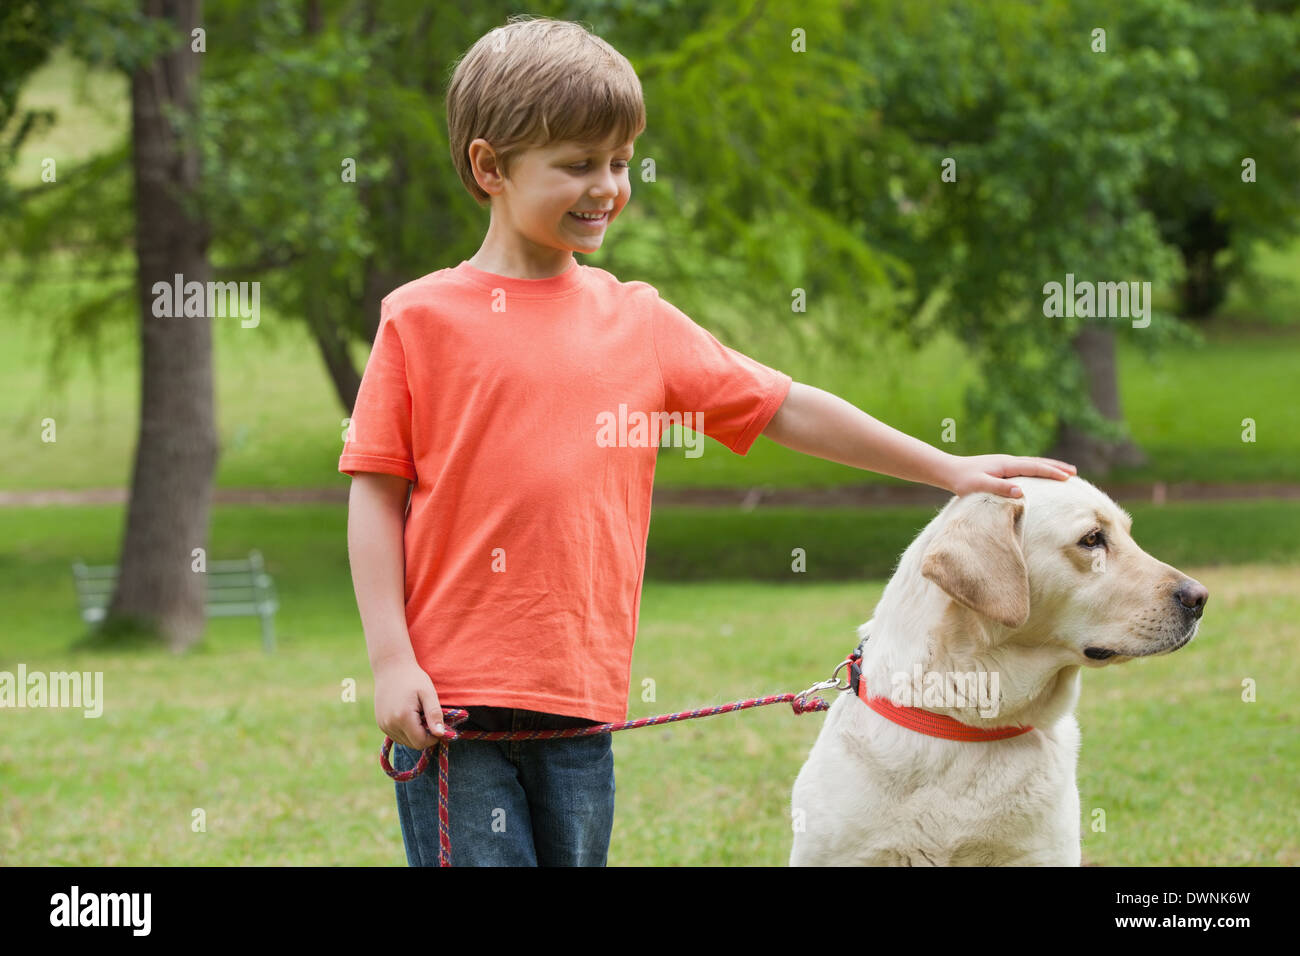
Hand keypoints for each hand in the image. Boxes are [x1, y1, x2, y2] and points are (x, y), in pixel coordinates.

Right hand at [374, 657, 447, 749]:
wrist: (391, 667)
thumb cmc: (413, 678)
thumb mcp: (428, 693)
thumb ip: (434, 714)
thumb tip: (440, 734)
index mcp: (403, 718)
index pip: (421, 742)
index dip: (433, 737)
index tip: (438, 724)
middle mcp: (390, 724)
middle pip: (413, 744)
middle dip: (424, 735)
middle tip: (428, 717)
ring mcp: (383, 725)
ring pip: (405, 741)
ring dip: (415, 734)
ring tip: (418, 714)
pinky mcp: (380, 723)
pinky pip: (397, 735)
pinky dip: (406, 731)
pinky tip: (409, 715)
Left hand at [943, 454, 1076, 497]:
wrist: (949, 471)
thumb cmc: (962, 480)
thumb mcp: (979, 486)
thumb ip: (999, 488)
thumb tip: (1021, 492)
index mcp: (1006, 464)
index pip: (1034, 468)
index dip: (1052, 472)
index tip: (1068, 477)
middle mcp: (1008, 461)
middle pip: (1037, 462)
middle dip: (1056, 467)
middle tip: (1074, 472)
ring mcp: (1005, 463)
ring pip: (1032, 464)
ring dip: (1048, 466)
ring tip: (1064, 471)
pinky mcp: (1000, 468)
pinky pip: (1025, 468)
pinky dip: (1037, 469)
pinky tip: (1039, 475)